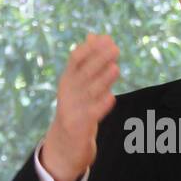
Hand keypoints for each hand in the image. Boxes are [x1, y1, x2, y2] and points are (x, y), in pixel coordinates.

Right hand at [40, 33, 119, 180]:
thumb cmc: (76, 108)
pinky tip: (111, 98)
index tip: (106, 38)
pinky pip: (91, 114)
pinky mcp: (79, 127)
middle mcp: (67, 93)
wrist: (64, 145)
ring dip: (103, 80)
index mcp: (67, 80)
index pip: (75, 59)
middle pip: (84, 73)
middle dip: (99, 60)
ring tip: (116, 69)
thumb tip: (95, 35)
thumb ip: (88, 62)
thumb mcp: (78, 84)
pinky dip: (101, 106)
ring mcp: (72, 110)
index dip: (90, 48)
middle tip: (116, 49)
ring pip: (89, 92)